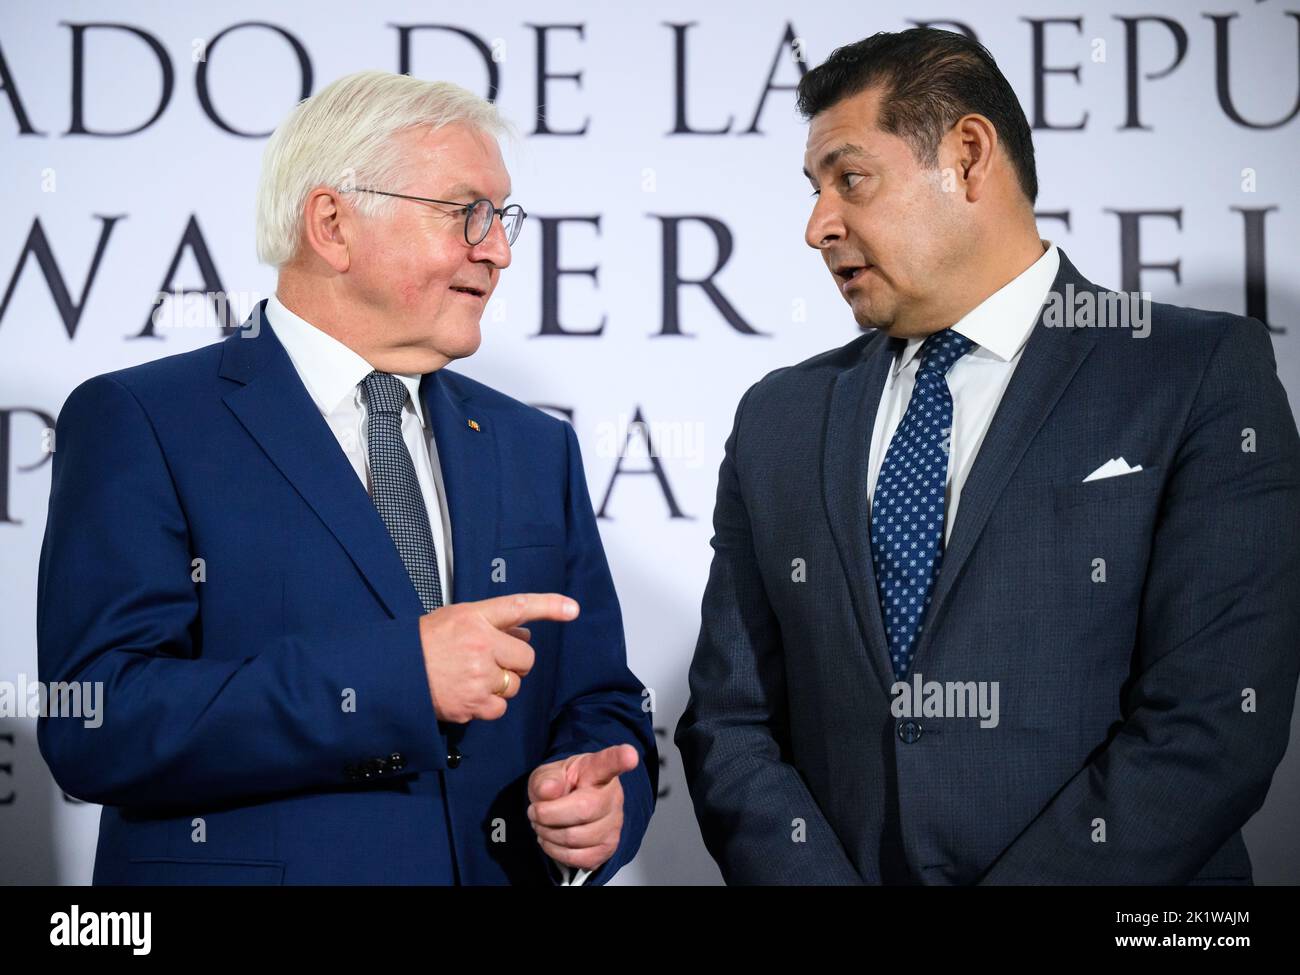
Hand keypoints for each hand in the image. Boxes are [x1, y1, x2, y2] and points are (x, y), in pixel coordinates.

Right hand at [418, 592, 578, 722]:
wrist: (393, 674)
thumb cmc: (423, 644)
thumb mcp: (455, 618)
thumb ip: (492, 622)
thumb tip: (526, 631)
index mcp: (474, 618)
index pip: (519, 607)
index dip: (549, 606)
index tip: (572, 609)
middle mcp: (480, 645)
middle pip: (526, 658)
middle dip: (514, 662)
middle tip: (490, 661)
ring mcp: (478, 676)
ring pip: (514, 685)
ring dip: (501, 684)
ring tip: (472, 678)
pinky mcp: (472, 704)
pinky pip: (500, 708)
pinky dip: (489, 705)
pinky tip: (469, 694)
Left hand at [527, 744, 639, 872]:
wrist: (564, 808)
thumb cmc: (559, 787)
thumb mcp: (546, 775)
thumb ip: (545, 780)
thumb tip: (549, 791)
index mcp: (597, 769)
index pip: (610, 762)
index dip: (620, 759)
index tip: (629, 755)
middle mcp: (612, 795)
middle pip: (584, 809)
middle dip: (549, 815)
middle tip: (535, 811)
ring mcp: (614, 823)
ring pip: (578, 837)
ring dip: (549, 835)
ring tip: (542, 825)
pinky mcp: (608, 848)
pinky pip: (579, 858)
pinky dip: (557, 852)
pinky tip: (553, 840)